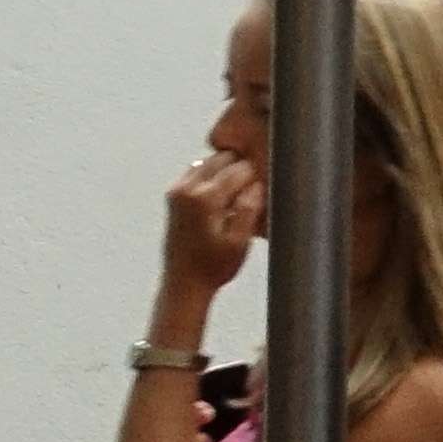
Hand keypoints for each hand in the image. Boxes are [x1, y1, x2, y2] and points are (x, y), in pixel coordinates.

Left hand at [159, 152, 262, 300]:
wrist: (183, 282)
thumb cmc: (215, 267)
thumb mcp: (240, 242)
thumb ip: (248, 209)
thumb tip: (257, 185)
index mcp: (205, 199)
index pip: (238, 169)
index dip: (257, 174)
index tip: (269, 184)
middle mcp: (187, 189)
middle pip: (220, 158)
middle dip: (240, 166)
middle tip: (256, 185)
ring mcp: (176, 191)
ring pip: (206, 162)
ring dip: (225, 170)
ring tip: (241, 190)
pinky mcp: (173, 196)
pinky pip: (195, 172)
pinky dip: (212, 176)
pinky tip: (224, 196)